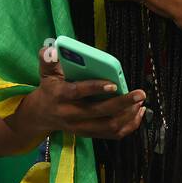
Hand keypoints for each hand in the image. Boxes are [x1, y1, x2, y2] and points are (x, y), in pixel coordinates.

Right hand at [11, 43, 146, 141]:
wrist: (41, 116)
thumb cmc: (50, 90)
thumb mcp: (45, 73)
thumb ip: (48, 60)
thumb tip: (51, 48)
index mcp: (59, 96)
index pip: (77, 92)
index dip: (95, 88)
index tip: (114, 84)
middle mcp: (70, 114)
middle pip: (99, 112)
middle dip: (122, 103)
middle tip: (140, 93)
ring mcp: (80, 127)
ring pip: (108, 126)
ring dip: (128, 114)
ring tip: (139, 100)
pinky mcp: (89, 134)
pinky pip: (113, 134)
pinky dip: (129, 125)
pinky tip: (138, 112)